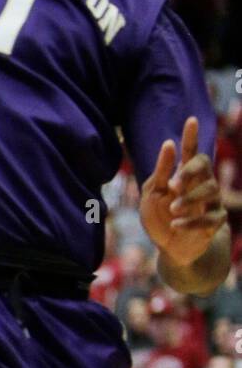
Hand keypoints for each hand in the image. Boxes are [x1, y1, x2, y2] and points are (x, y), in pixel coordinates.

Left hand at [141, 117, 226, 268]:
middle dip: (190, 171)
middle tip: (173, 184)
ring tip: (172, 209)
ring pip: (211, 190)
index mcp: (183, 175)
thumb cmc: (158, 216)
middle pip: (205, 166)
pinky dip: (191, 221)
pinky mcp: (215, 222)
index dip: (191, 136)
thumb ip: (160, 172)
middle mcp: (200, 184)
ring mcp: (210, 202)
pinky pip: (210, 217)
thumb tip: (168, 144)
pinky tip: (176, 224)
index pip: (191, 152)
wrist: (169, 247)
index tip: (191, 120)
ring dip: (190, 199)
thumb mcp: (151, 193)